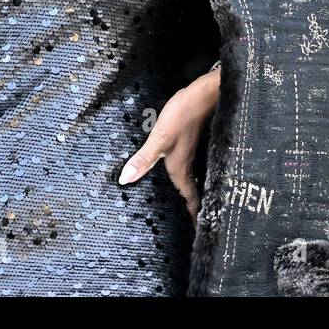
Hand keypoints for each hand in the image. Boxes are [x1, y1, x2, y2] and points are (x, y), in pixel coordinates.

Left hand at [118, 67, 220, 220]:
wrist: (203, 95)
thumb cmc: (183, 116)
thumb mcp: (159, 138)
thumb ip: (143, 159)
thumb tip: (125, 180)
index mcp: (181, 169)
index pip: (189, 200)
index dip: (191, 216)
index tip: (195, 233)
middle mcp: (188, 165)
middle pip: (190, 193)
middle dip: (189, 208)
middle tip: (187, 224)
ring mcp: (191, 154)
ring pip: (191, 180)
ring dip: (188, 192)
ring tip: (183, 205)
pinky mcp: (191, 143)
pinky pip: (189, 166)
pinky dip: (186, 175)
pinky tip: (180, 173)